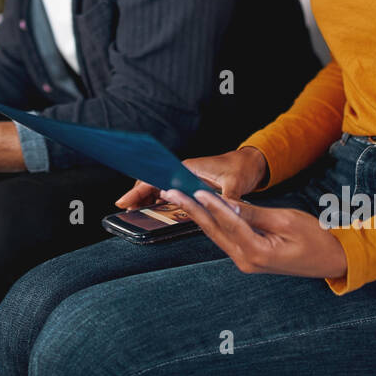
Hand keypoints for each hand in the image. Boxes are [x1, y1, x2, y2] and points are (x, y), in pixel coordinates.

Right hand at [115, 146, 268, 209]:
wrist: (251, 163)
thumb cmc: (241, 169)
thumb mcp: (235, 185)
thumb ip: (228, 200)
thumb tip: (224, 213)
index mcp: (187, 168)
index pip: (157, 179)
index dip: (139, 190)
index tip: (124, 201)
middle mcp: (183, 171)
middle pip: (153, 183)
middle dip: (137, 195)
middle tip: (124, 210)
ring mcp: (185, 178)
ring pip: (159, 188)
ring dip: (146, 199)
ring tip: (133, 213)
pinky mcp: (191, 185)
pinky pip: (170, 193)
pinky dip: (159, 201)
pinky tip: (153, 212)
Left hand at [161, 189, 348, 279]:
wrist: (332, 258)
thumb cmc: (315, 237)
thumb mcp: (285, 220)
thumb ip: (254, 214)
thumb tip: (228, 204)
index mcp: (257, 253)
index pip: (229, 225)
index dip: (211, 205)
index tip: (194, 190)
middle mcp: (247, 261)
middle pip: (214, 231)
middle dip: (192, 210)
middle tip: (172, 191)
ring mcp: (246, 261)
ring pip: (217, 234)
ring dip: (198, 215)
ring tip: (179, 197)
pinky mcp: (248, 256)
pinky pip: (227, 237)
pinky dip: (213, 222)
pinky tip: (199, 209)